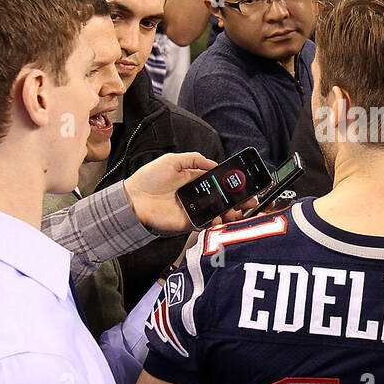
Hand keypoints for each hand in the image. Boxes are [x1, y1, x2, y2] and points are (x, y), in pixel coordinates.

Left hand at [123, 152, 255, 233]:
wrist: (133, 199)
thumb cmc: (149, 178)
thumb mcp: (173, 160)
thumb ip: (194, 159)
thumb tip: (214, 164)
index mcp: (194, 180)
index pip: (218, 181)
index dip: (231, 183)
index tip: (244, 184)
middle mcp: (196, 195)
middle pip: (222, 199)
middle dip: (238, 200)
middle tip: (250, 200)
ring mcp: (194, 210)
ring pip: (218, 213)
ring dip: (230, 213)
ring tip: (237, 211)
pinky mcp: (188, 222)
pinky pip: (206, 223)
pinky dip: (215, 223)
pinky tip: (220, 218)